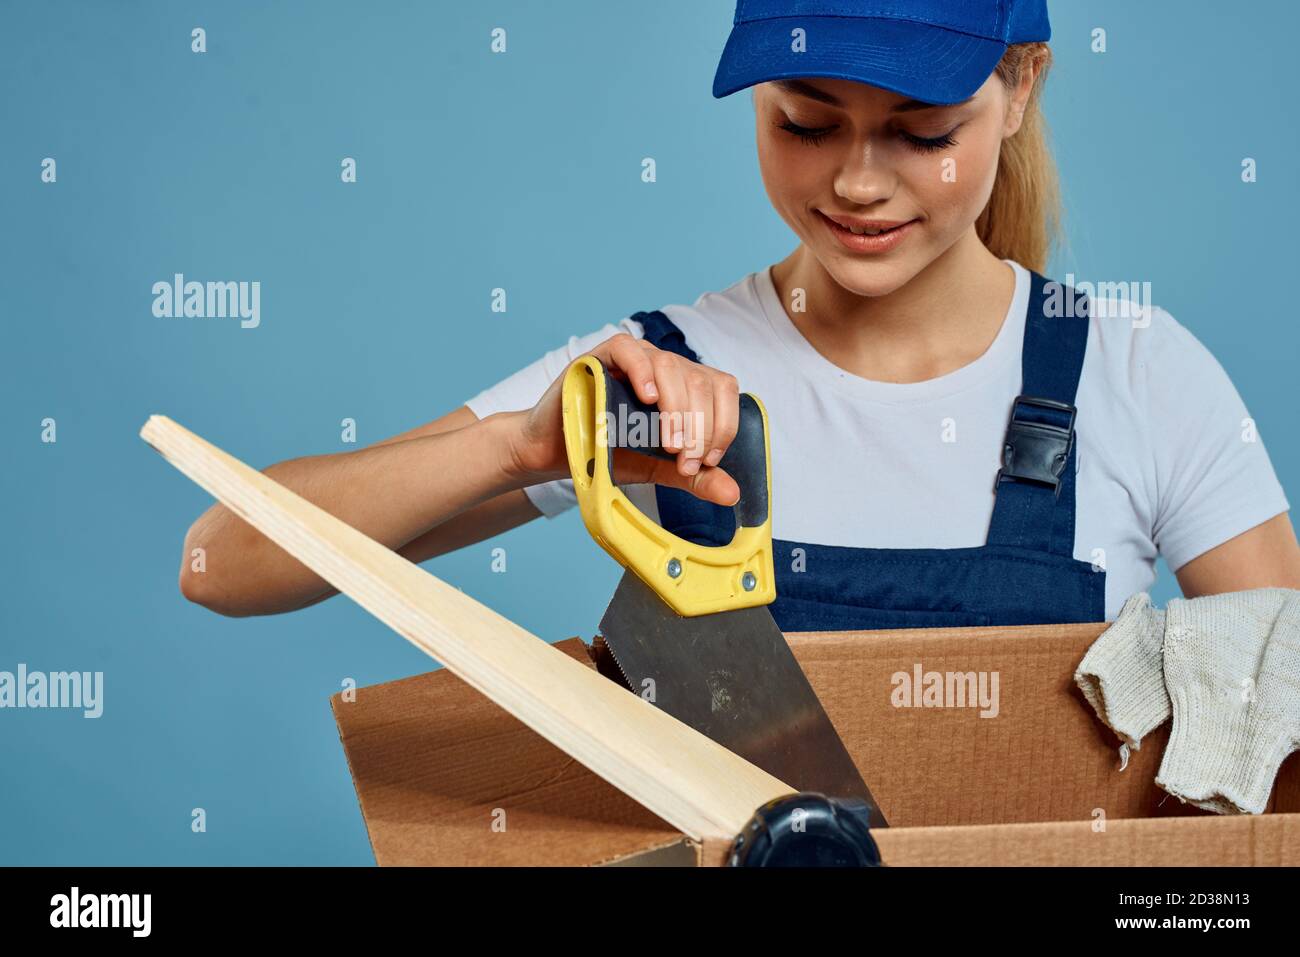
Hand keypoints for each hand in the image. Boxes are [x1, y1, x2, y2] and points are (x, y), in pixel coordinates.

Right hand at [507, 333, 742, 506]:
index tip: (707, 461)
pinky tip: (648, 398)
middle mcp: (664, 367)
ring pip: (671, 365)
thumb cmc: (607, 454)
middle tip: (685, 461)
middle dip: (700, 426)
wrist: (556, 455)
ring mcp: (634, 358)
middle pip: (700, 380)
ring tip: (669, 443)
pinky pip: (629, 350)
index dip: (722, 425)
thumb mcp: (658, 468)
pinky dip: (643, 372)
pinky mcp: (601, 357)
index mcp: (685, 386)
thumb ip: (694, 476)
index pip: (721, 389)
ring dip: (677, 408)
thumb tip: (731, 493)